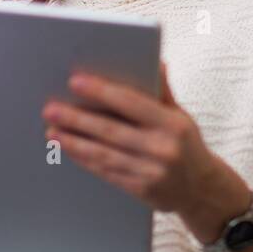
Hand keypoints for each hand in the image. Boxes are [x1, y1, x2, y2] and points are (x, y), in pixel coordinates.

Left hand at [41, 61, 230, 220]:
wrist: (202, 189)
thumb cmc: (186, 144)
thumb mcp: (181, 116)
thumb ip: (163, 91)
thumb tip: (155, 62)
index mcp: (172, 124)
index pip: (131, 103)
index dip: (102, 92)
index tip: (75, 81)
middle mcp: (162, 148)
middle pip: (111, 130)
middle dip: (77, 119)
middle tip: (51, 109)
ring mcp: (150, 172)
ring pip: (104, 154)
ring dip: (74, 142)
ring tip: (52, 130)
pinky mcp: (140, 190)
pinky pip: (106, 172)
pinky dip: (85, 159)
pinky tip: (69, 149)